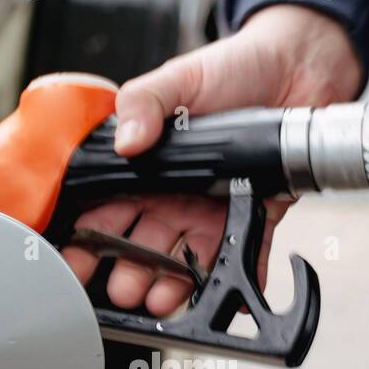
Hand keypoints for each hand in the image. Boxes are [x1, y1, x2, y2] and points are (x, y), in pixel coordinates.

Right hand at [61, 4, 361, 315]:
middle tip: (122, 292)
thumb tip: (125, 141)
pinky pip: (248, 253)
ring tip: (160, 303)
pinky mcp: (255, 216)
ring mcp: (212, 212)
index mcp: (147, 170)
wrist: (294, 65)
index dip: (86, 240)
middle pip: (141, 248)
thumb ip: (142, 102)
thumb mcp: (178, 78)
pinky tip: (235, 298)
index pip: (105, 212)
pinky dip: (245, 277)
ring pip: (186, 262)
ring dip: (172, 286)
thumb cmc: (232, 68)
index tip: (74, 263)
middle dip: (128, 274)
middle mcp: (175, 199)